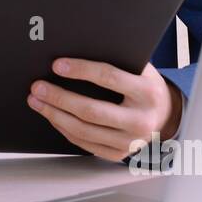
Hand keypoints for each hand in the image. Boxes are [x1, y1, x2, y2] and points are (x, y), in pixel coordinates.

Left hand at [27, 59, 181, 160]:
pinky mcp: (118, 154)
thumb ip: (117, 60)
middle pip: (91, 110)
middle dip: (59, 98)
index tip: (57, 65)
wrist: (164, 115)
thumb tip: (76, 47)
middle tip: (38, 87)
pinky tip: (52, 116)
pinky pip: (84, 143)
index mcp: (147, 92)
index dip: (81, 70)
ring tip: (37, 101)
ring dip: (54, 115)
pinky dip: (64, 128)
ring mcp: (129, 141)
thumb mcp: (140, 68)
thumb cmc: (145, 86)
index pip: (110, 77)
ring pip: (83, 130)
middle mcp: (140, 120)